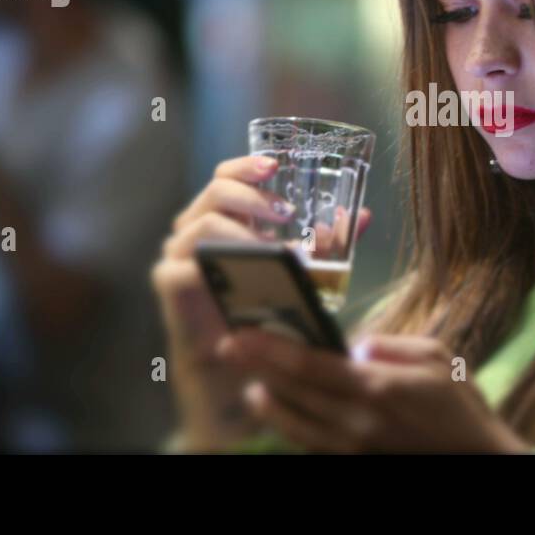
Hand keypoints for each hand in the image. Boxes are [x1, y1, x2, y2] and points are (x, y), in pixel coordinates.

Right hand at [150, 154, 370, 451]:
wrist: (232, 368)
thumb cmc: (262, 313)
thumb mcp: (298, 271)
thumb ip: (326, 244)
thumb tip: (365, 217)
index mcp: (222, 217)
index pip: (226, 176)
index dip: (247, 166)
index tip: (276, 167)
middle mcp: (194, 229)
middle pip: (215, 192)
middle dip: (253, 199)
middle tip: (287, 215)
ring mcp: (178, 255)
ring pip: (200, 224)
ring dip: (241, 233)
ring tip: (273, 250)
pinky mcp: (170, 284)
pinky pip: (186, 266)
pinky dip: (218, 266)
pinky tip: (244, 275)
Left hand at [220, 330, 532, 453]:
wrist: (479, 461)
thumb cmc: (461, 406)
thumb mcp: (437, 357)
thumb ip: (391, 345)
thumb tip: (355, 346)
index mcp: (377, 387)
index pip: (310, 365)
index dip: (271, 349)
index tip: (242, 334)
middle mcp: (357, 421)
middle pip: (292, 393)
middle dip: (256, 368)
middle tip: (228, 348)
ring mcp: (353, 448)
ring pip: (294, 425)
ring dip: (267, 403)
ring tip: (250, 384)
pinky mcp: (354, 463)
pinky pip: (310, 445)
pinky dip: (289, 427)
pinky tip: (278, 411)